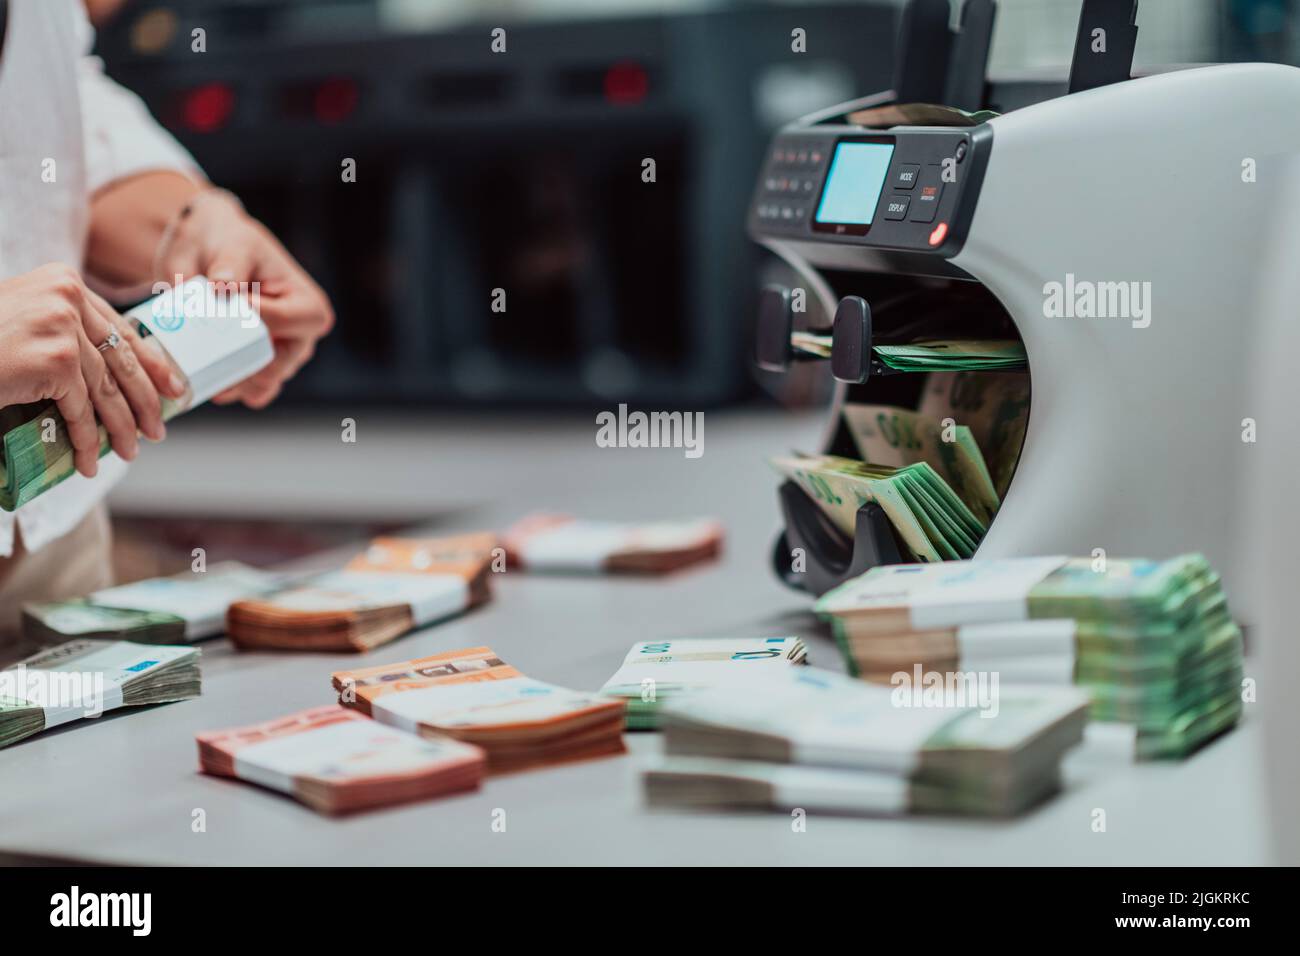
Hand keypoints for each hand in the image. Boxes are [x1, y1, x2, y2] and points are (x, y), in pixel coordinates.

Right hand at [0, 264, 182, 476]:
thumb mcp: (28, 321)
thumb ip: (66, 329)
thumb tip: (114, 369)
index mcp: (64, 281)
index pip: (119, 328)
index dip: (150, 362)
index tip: (172, 386)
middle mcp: (68, 296)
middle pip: (120, 358)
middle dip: (145, 399)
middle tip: (157, 428)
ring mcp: (63, 326)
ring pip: (105, 388)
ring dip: (121, 427)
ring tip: (130, 450)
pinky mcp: (56, 359)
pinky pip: (80, 408)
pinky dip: (87, 439)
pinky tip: (90, 460)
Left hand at [160, 192, 333, 408]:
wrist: (208, 253)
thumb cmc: (228, 244)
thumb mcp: (232, 244)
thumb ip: (230, 263)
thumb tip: (224, 284)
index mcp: (307, 305)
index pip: (286, 323)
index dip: (257, 320)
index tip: (230, 305)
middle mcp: (302, 339)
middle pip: (274, 366)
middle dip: (237, 362)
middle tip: (204, 348)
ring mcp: (280, 360)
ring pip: (258, 386)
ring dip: (228, 381)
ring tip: (199, 366)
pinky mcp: (258, 371)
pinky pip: (245, 392)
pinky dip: (223, 387)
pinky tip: (204, 375)